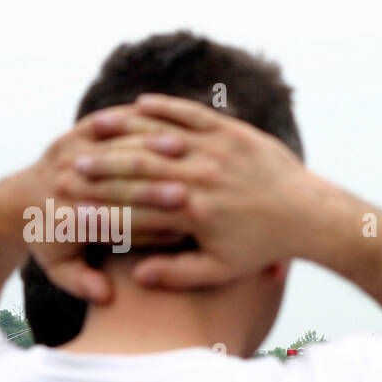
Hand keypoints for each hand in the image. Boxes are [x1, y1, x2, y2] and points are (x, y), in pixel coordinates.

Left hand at [12, 105, 191, 301]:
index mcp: (63, 217)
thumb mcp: (61, 270)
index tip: (182, 235)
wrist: (20, 202)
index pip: (114, 225)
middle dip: (153, 190)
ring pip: (115, 149)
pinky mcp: (75, 133)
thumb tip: (106, 296)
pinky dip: (139, 125)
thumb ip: (82, 284)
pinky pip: (111, 125)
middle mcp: (64, 181)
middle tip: (189, 195)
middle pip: (117, 186)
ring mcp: (68, 152)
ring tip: (184, 154)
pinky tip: (169, 131)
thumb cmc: (52, 241)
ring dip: (150, 149)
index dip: (148, 230)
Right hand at [68, 94, 348, 289]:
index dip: (101, 201)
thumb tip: (138, 276)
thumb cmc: (263, 247)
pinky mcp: (233, 131)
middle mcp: (204, 176)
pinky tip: (139, 104)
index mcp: (196, 211)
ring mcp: (219, 149)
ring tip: (95, 133)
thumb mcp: (222, 269)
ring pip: (160, 133)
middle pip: (139, 164)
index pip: (135, 202)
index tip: (73, 203)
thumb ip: (178, 274)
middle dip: (102, 165)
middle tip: (71, 165)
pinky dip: (163, 107)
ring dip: (124, 132)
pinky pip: (190, 112)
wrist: (310, 215)